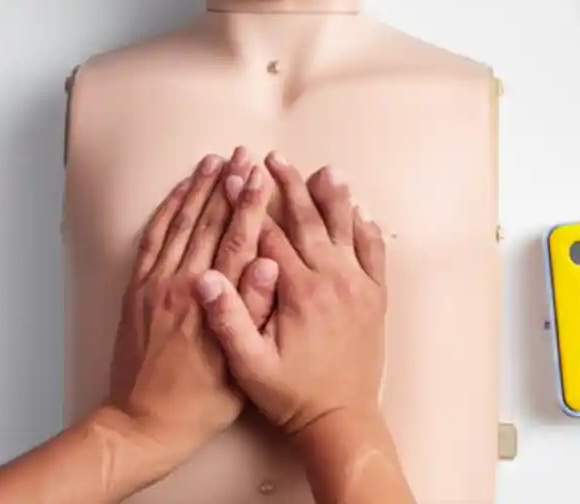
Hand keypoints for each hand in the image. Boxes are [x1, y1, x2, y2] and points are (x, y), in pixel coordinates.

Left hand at [107, 149, 278, 462]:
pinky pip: (152, 241)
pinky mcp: (138, 291)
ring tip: (214, 162)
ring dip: (197, 190)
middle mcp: (183, 284)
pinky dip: (165, 213)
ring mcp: (156, 285)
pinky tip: (178, 195)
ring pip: (180, 224)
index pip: (238, 239)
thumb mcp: (241, 360)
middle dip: (228, 185)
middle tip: (243, 155)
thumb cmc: (202, 400)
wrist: (145, 423)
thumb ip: (254, 309)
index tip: (263, 174)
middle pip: (209, 222)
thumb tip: (271, 264)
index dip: (252, 202)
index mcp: (213, 301)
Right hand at [194, 153, 387, 437]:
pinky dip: (365, 228)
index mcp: (298, 292)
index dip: (247, 205)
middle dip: (287, 187)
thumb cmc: (291, 395)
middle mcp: (333, 280)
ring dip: (331, 197)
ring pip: (345, 228)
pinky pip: (374, 252)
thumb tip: (203, 278)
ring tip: (322, 170)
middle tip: (271, 159)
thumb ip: (228, 319)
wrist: (342, 420)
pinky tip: (358, 211)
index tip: (231, 178)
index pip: (268, 236)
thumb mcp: (249, 365)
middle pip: (307, 221)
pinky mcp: (376, 297)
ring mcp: (359, 286)